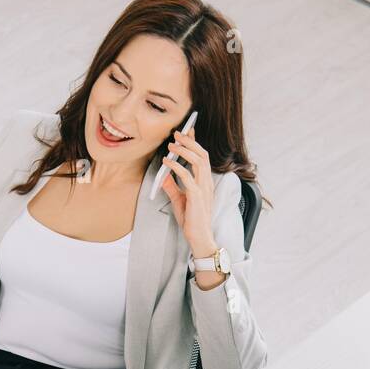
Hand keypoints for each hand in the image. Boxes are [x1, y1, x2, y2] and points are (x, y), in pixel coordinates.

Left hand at [160, 124, 215, 256]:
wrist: (198, 237)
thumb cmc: (191, 220)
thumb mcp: (178, 200)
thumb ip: (171, 187)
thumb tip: (163, 175)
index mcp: (205, 182)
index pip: (202, 157)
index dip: (195, 143)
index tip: (187, 131)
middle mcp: (207, 182)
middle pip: (202, 154)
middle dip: (190, 141)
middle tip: (177, 133)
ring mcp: (203, 188)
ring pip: (198, 161)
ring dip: (184, 150)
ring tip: (171, 145)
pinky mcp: (197, 196)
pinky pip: (187, 176)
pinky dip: (177, 167)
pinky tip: (167, 162)